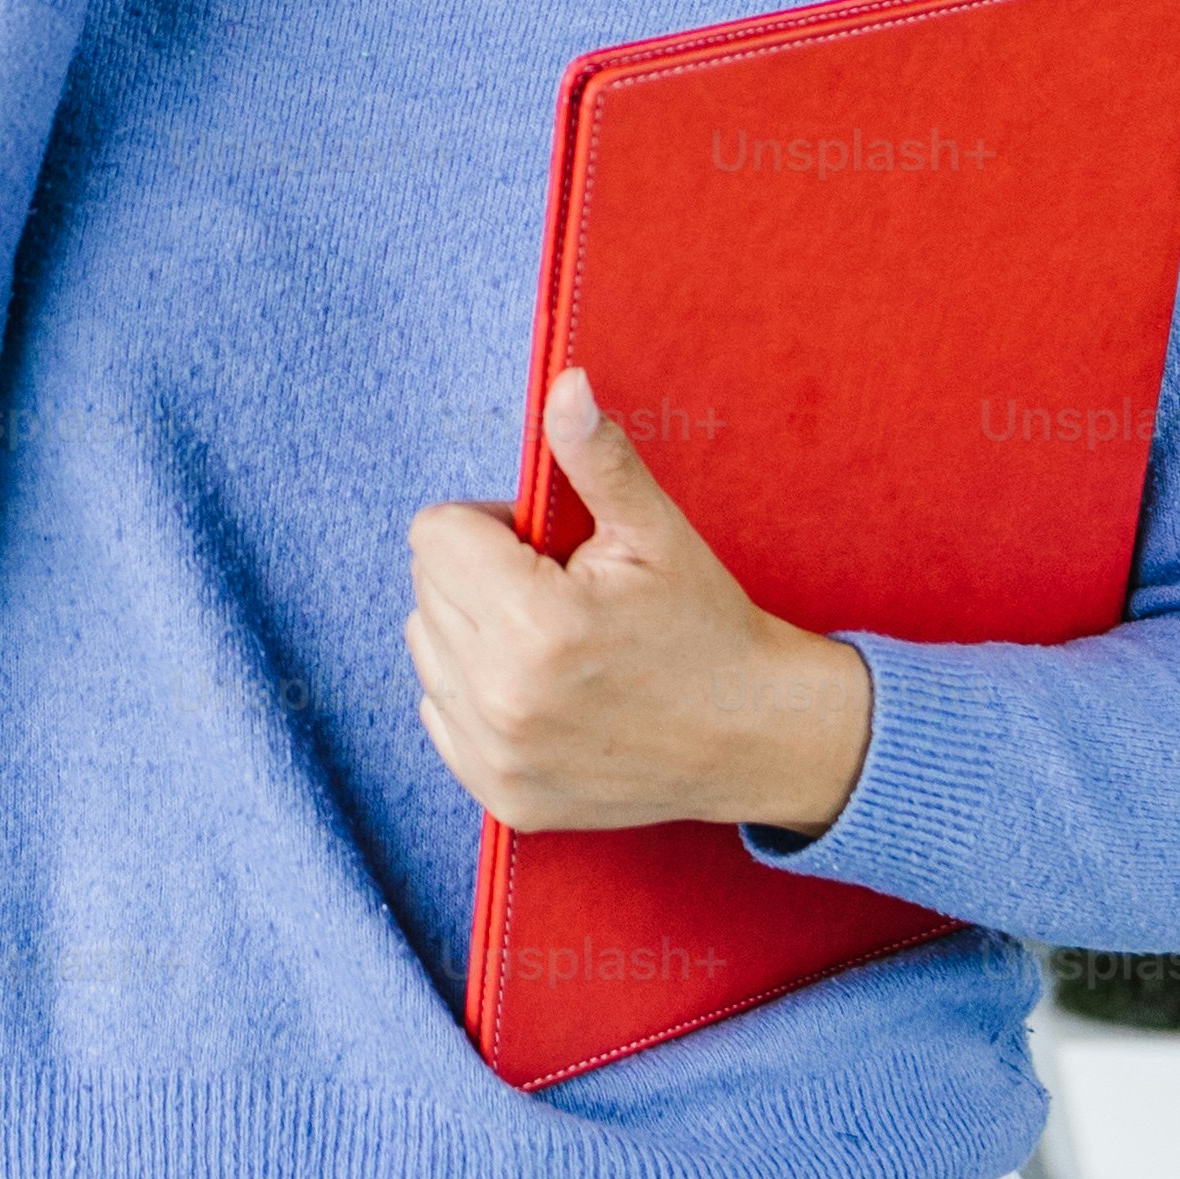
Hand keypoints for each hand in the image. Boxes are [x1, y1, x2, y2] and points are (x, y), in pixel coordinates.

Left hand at [404, 368, 874, 838]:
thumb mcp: (655, 532)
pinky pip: (438, 714)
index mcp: (534, 622)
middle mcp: (502, 697)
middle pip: (426, 588)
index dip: (491, 525)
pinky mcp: (500, 795)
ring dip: (471, 632)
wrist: (754, 737)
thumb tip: (565, 382)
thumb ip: (595, 457)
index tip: (545, 546)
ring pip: (426, 650)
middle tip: (559, 591)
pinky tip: (541, 690)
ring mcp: (497, 757)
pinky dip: (475, 694)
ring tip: (550, 641)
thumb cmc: (705, 627)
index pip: (435, 534)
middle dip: (480, 574)